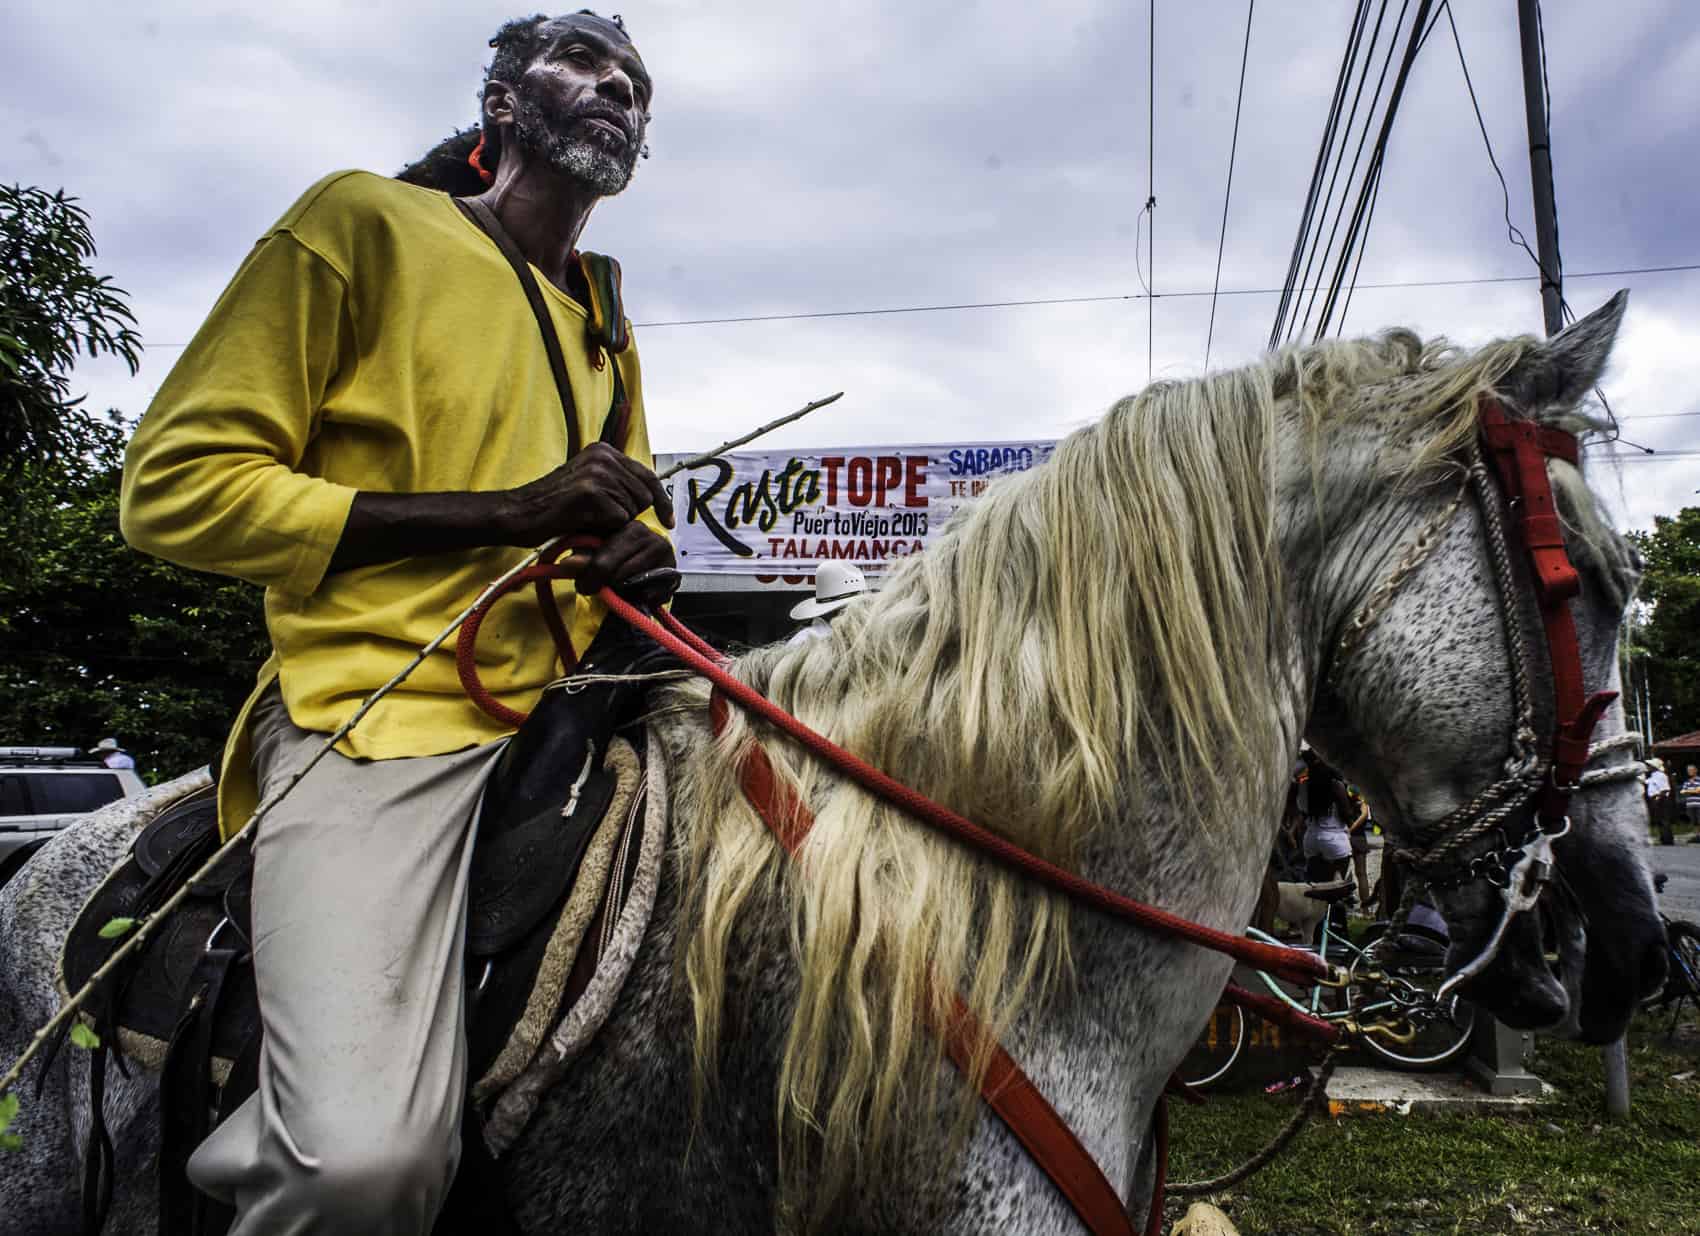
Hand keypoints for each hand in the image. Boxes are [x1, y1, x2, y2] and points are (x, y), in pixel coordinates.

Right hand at [499, 443, 674, 545]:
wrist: (519, 513)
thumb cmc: (554, 506)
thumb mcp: (589, 484)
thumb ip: (618, 485)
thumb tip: (653, 498)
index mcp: (604, 451)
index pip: (648, 475)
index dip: (661, 501)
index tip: (668, 520)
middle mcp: (603, 456)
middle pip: (644, 496)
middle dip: (629, 514)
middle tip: (600, 519)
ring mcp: (597, 472)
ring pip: (632, 509)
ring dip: (614, 522)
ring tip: (587, 518)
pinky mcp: (591, 492)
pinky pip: (619, 520)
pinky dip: (605, 529)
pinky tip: (583, 523)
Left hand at [562, 519, 675, 595]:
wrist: (640, 561)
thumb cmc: (616, 552)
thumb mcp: (595, 551)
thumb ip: (582, 558)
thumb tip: (568, 564)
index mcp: (633, 528)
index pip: (604, 562)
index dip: (590, 579)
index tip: (583, 586)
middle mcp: (654, 540)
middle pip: (619, 578)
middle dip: (606, 587)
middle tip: (599, 589)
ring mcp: (667, 560)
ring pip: (635, 589)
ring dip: (624, 594)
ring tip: (618, 587)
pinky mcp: (675, 578)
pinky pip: (653, 598)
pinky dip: (641, 600)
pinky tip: (635, 591)